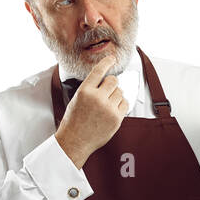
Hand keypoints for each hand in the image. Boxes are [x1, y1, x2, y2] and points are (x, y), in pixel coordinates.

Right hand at [54, 52, 129, 168]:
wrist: (75, 141)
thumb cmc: (74, 121)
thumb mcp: (77, 99)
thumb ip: (90, 88)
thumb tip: (106, 80)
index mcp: (84, 91)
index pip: (99, 71)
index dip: (107, 62)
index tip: (112, 58)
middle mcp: (97, 98)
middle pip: (113, 80)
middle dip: (111, 84)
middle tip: (106, 92)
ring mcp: (108, 109)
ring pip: (120, 92)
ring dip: (115, 95)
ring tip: (106, 105)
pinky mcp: (116, 118)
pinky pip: (125, 103)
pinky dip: (121, 105)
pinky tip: (112, 110)